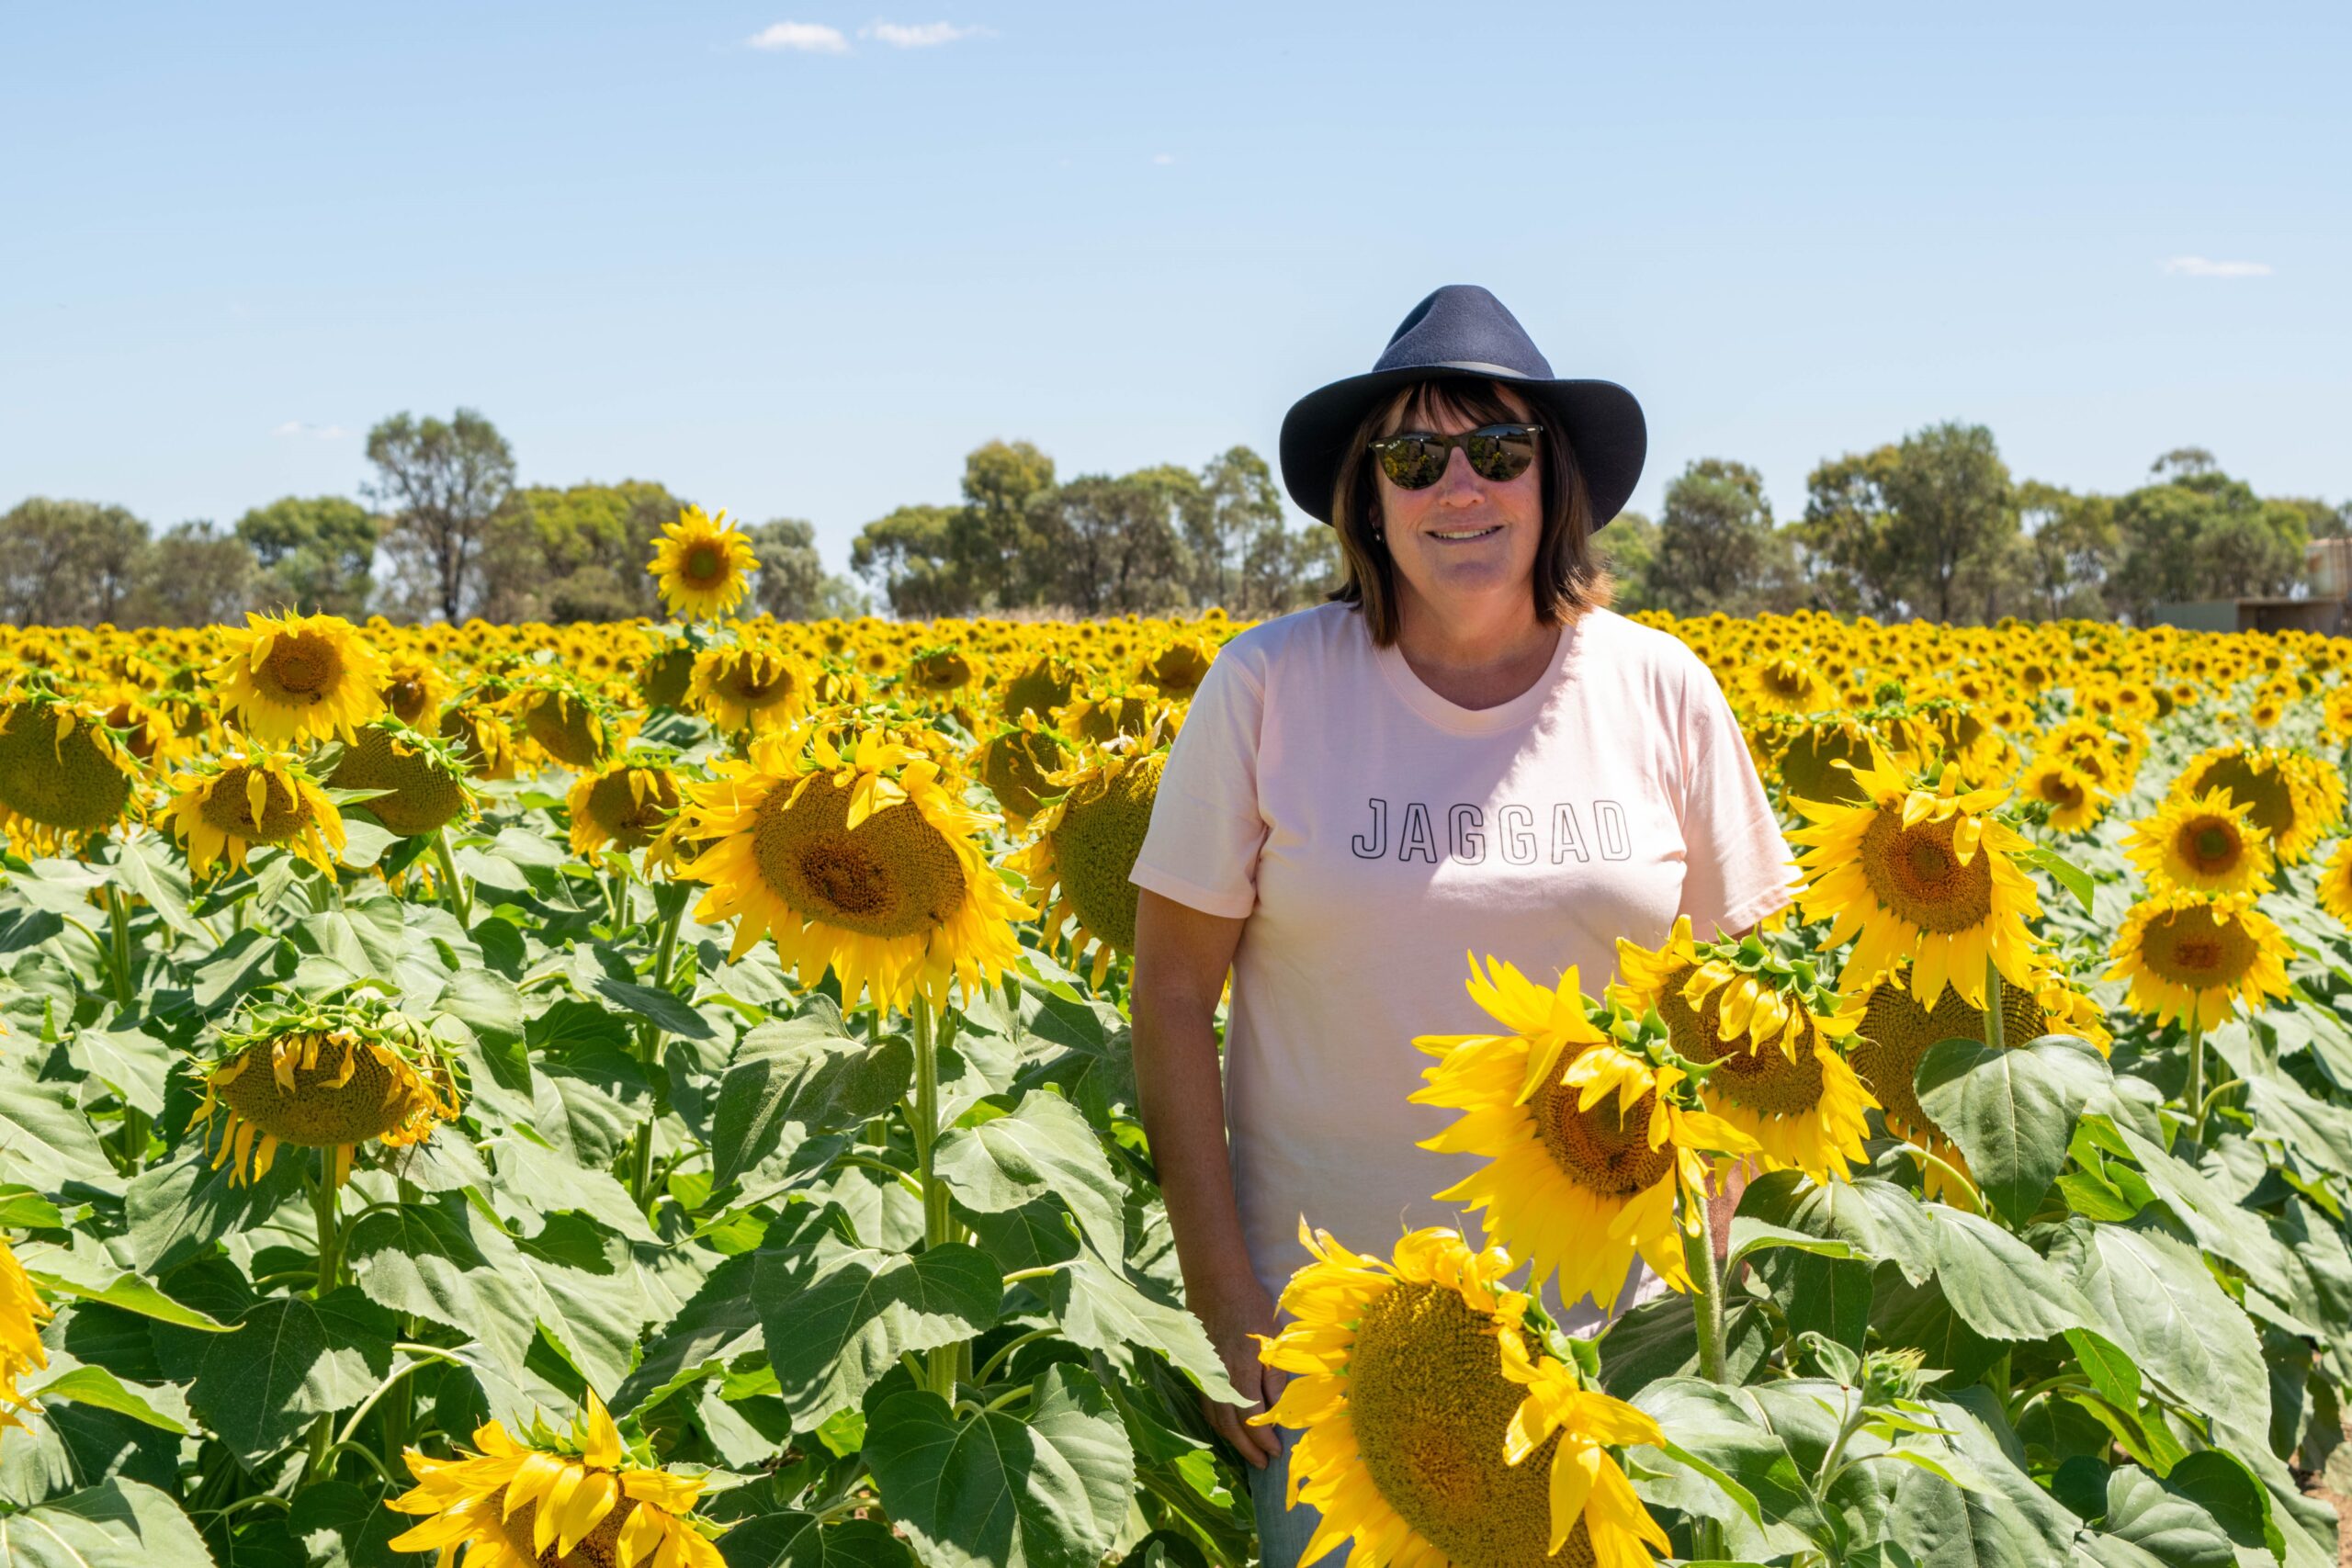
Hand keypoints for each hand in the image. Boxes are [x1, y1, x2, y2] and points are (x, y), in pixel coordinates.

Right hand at [1195, 1280, 1283, 1468]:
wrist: (1216, 1283)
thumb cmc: (1250, 1306)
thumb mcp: (1271, 1339)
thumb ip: (1274, 1377)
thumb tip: (1278, 1409)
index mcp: (1241, 1374)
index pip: (1251, 1419)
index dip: (1263, 1441)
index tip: (1276, 1453)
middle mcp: (1220, 1380)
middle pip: (1230, 1426)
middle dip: (1247, 1448)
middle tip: (1263, 1464)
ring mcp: (1207, 1375)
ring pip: (1216, 1419)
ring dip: (1232, 1440)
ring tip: (1248, 1452)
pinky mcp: (1200, 1369)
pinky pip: (1207, 1405)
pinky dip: (1218, 1423)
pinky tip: (1228, 1427)